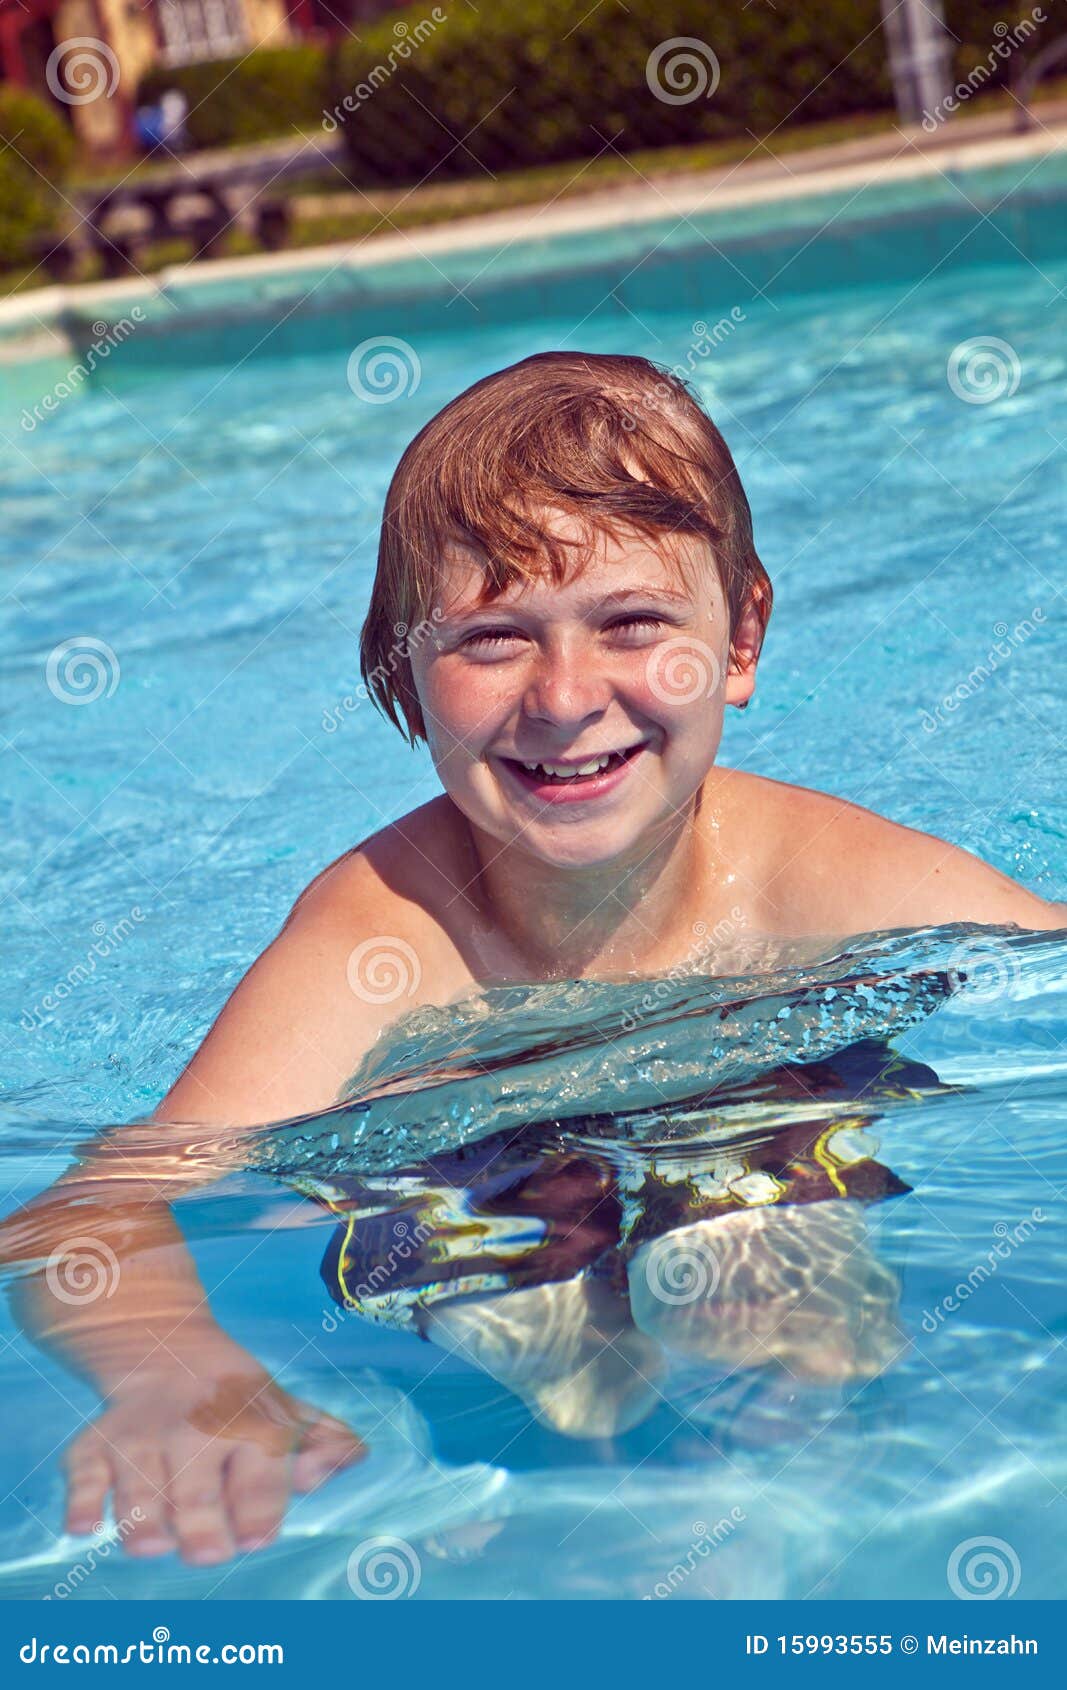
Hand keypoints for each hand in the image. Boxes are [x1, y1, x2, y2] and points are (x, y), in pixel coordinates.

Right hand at [61, 1355, 364, 1565]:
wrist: (166, 1349)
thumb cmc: (239, 1404)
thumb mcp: (285, 1413)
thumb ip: (322, 1442)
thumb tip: (357, 1455)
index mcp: (248, 1427)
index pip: (256, 1472)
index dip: (258, 1505)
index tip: (258, 1537)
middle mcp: (194, 1432)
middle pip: (195, 1487)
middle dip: (202, 1520)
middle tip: (208, 1551)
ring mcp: (141, 1439)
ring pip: (138, 1484)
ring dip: (142, 1516)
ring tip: (151, 1544)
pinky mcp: (95, 1447)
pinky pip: (82, 1474)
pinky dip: (81, 1498)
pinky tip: (85, 1524)